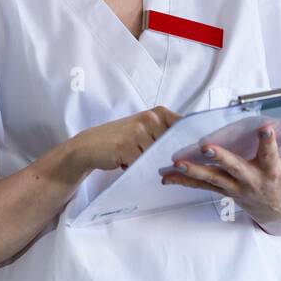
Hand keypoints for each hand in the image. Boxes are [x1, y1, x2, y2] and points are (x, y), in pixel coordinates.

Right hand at [66, 106, 180, 173]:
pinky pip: (142, 165)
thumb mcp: (146, 130)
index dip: (186, 143)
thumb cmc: (122, 139)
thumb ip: (165, 134)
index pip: (183, 128)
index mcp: (157, 113)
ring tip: (134, 157)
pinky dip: (136, 168)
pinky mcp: (126, 146)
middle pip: (172, 147)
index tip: (187, 153)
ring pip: (157, 157)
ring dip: (149, 164)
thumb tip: (190, 150)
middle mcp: (149, 119)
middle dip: (165, 157)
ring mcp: (137, 132)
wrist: (91, 145)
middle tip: (149, 159)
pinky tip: (125, 162)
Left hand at [162, 121, 280, 232]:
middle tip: (207, 147)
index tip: (265, 128)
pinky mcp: (224, 191)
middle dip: (221, 158)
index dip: (269, 142)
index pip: (271, 155)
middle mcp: (252, 181)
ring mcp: (235, 188)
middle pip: (235, 168)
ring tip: (176, 164)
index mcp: (273, 172)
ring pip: (212, 179)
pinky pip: (201, 187)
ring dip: (194, 172)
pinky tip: (165, 177)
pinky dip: (183, 182)